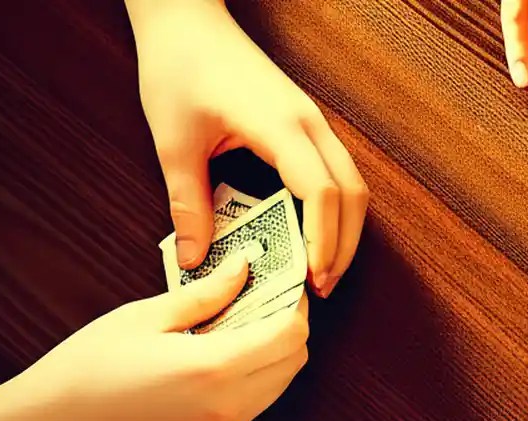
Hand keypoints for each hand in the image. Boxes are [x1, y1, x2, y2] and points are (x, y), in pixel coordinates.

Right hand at [13, 259, 308, 420]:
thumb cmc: (87, 368)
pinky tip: (228, 349)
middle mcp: (229, 405)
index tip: (284, 277)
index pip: (289, 332)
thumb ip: (206, 294)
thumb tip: (243, 267)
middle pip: (293, 359)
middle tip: (266, 293)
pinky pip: (258, 401)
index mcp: (214, 369)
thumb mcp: (147, 317)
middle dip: (290, 323)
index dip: (294, 301)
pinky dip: (259, 372)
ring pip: (280, 382)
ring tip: (245, 318)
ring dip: (277, 349)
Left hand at [129, 0, 367, 296]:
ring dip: (345, 228)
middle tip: (322, 286)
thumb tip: (194, 259)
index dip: (322, 240)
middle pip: (353, 193)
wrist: (186, 20)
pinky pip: (337, 171)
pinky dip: (335, 208)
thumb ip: (188, 204)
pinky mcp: (305, 123)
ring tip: (323, 267)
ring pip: (352, 183)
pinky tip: (314, 232)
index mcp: (280, 126)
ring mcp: (312, 121)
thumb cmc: (180, 68)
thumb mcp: (174, 142)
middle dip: (345, 244)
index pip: (321, 192)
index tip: (311, 278)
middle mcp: (308, 123)